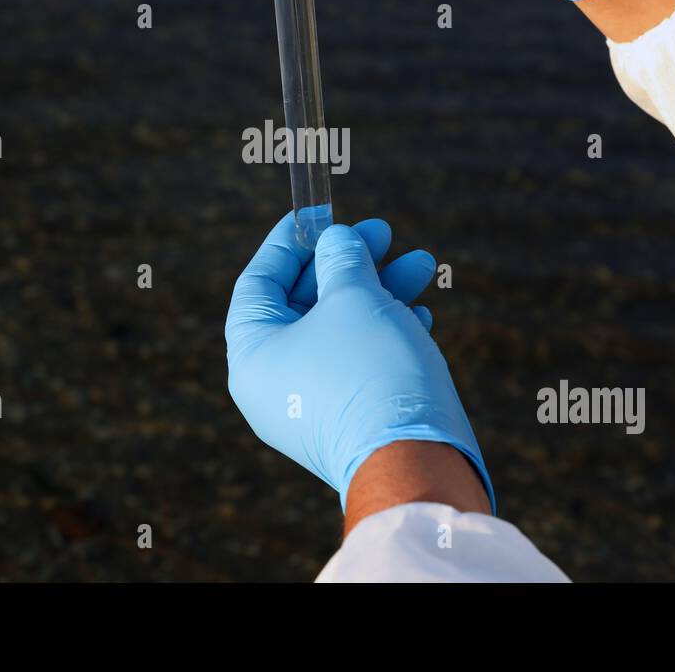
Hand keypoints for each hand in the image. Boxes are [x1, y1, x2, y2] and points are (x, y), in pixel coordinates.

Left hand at [225, 214, 492, 510]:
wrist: (415, 460)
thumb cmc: (371, 371)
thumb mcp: (352, 298)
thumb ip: (340, 260)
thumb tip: (336, 242)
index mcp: (253, 355)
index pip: (259, 282)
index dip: (290, 242)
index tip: (320, 214)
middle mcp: (275, 384)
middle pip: (306, 303)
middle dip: (350, 263)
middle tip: (383, 233)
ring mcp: (313, 405)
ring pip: (342, 330)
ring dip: (380, 291)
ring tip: (421, 264)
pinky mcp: (350, 419)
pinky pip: (361, 362)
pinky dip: (387, 331)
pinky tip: (421, 312)